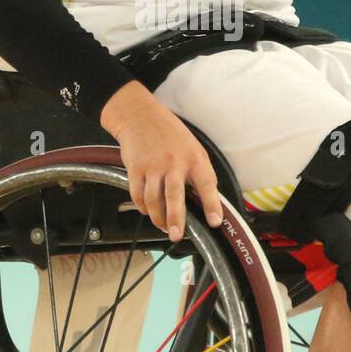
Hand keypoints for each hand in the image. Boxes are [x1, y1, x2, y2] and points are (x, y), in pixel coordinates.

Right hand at [103, 85, 223, 241]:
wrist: (139, 116)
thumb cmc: (169, 133)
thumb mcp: (193, 148)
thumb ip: (199, 172)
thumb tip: (206, 200)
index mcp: (193, 158)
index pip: (206, 184)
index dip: (212, 204)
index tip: (215, 222)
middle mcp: (173, 163)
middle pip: (174, 196)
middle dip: (176, 219)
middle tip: (177, 235)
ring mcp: (152, 166)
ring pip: (153, 200)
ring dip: (158, 218)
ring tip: (164, 227)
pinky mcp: (135, 169)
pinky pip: (138, 195)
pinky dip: (143, 208)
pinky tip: (148, 211)